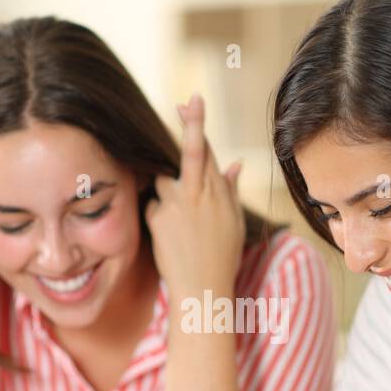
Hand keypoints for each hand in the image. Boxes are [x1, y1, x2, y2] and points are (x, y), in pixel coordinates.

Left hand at [145, 93, 244, 302]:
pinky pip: (153, 205)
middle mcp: (200, 194)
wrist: (202, 289)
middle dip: (189, 124)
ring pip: (164, 180)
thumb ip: (231, 191)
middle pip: (191, 151)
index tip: (192, 101)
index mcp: (220, 194)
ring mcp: (178, 205)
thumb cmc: (221, 257)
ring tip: (182, 219)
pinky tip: (171, 236)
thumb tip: (236, 164)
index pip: (208, 151)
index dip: (197, 125)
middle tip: (183, 102)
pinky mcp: (159, 218)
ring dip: (168, 189)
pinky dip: (158, 214)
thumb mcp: (233, 223)